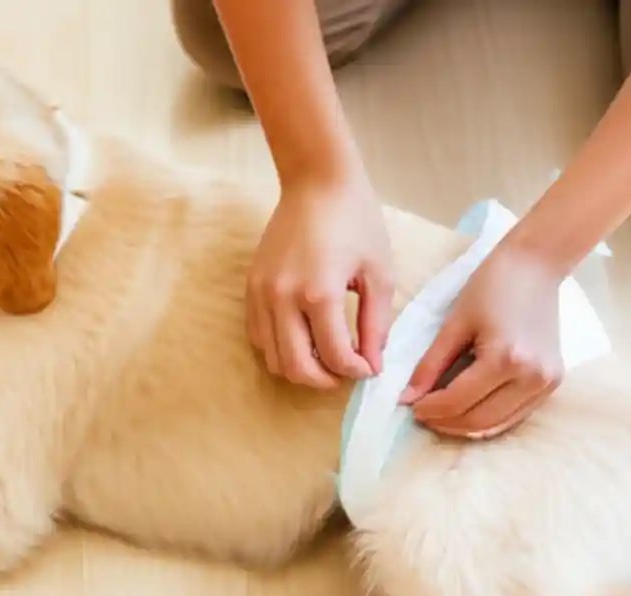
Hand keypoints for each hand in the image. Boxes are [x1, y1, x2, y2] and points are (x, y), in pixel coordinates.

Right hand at [246, 175, 393, 388]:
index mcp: (319, 294)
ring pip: (272, 358)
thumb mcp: (379, 273)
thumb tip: (373, 364)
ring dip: (300, 367)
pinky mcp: (251, 286)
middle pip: (297, 367)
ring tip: (325, 356)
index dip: (357, 371)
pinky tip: (302, 338)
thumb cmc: (356, 221)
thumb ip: (376, 324)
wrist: (317, 181)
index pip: (335, 357)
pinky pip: (258, 335)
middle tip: (346, 372)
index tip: (370, 367)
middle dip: (325, 380)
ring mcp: (261, 293)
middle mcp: (283, 298)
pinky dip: (279, 348)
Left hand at [400, 242, 564, 438]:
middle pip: (479, 420)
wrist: (536, 266)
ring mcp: (546, 384)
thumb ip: (430, 364)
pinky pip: (515, 416)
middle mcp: (531, 377)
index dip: (430, 409)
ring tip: (440, 415)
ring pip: (497, 425)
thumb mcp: (455, 323)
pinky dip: (488, 420)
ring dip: (466, 427)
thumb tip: (407, 398)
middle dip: (445, 422)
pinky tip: (467, 410)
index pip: (458, 401)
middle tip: (421, 413)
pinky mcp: (552, 384)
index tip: (409, 406)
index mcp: (505, 358)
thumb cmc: (492, 286)